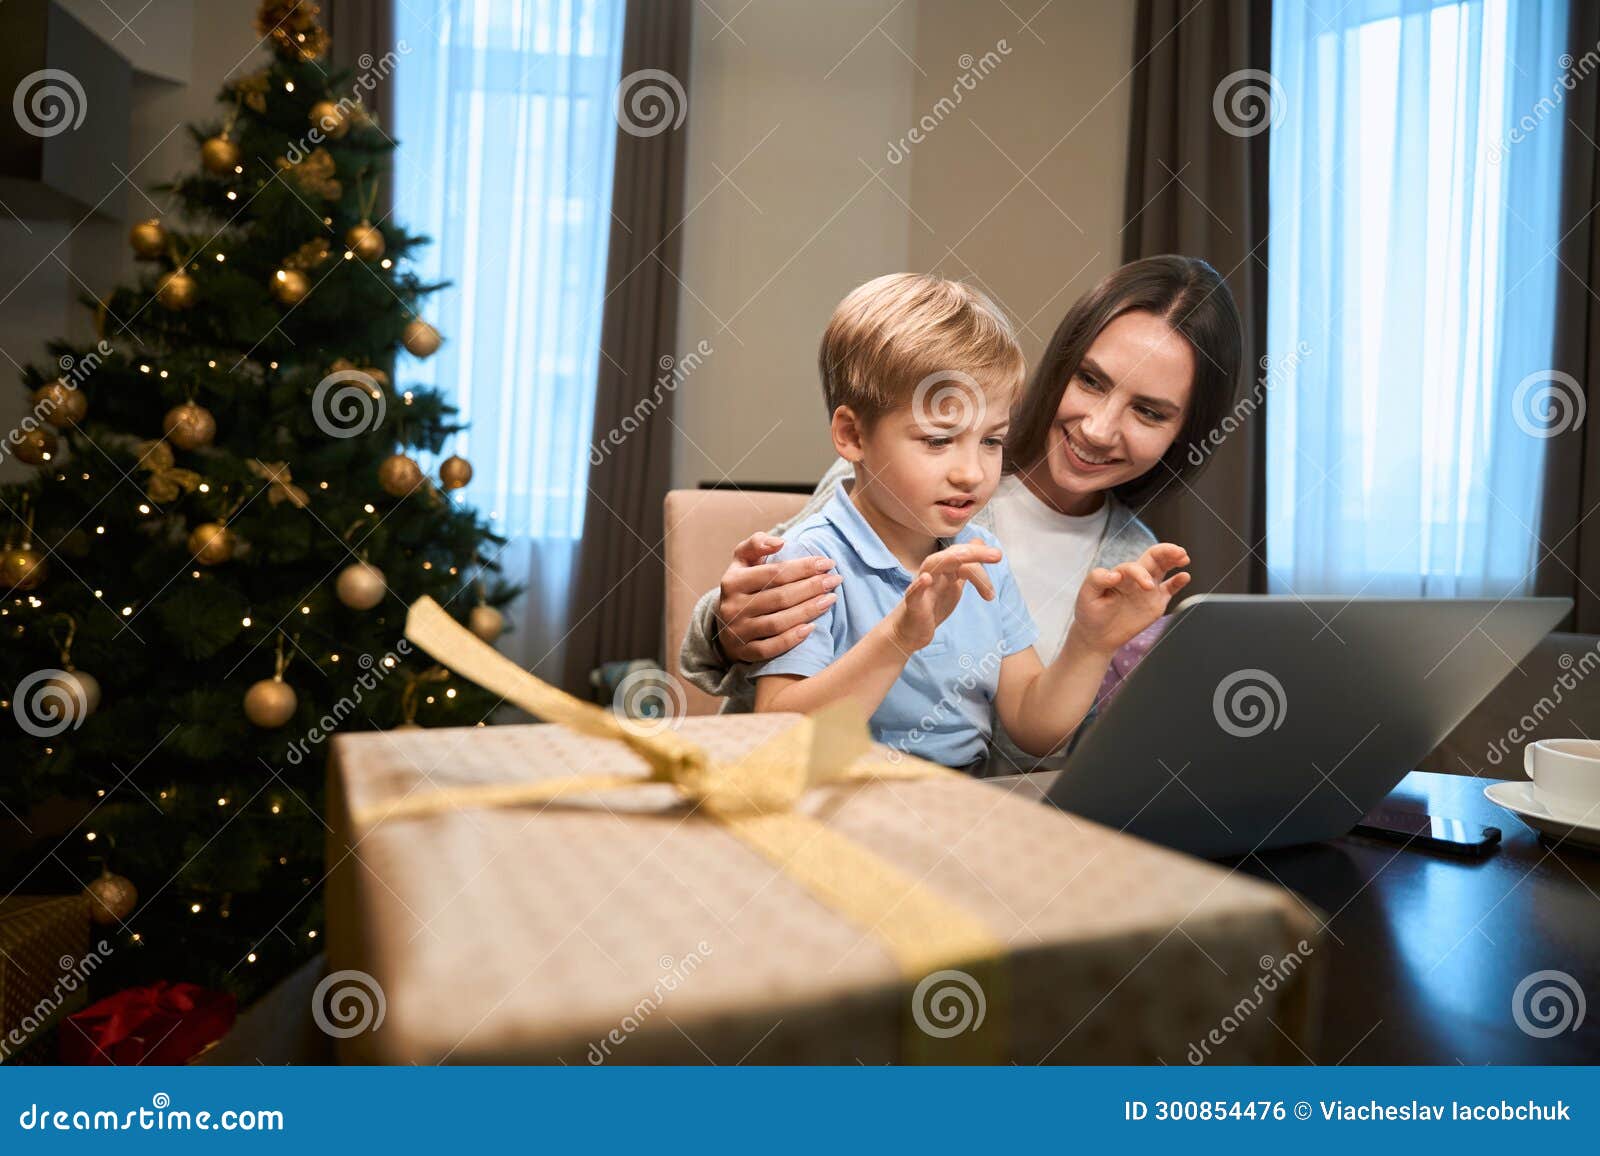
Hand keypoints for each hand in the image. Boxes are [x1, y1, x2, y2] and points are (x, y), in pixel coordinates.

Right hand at [715, 533, 841, 661]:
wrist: (725, 625)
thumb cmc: (744, 587)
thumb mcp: (742, 562)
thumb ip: (756, 544)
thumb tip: (780, 543)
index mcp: (732, 581)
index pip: (774, 573)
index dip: (803, 567)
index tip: (827, 562)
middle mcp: (732, 607)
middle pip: (780, 597)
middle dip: (812, 587)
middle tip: (835, 580)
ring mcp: (738, 631)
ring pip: (778, 623)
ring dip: (808, 611)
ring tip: (830, 599)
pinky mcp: (744, 652)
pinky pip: (771, 648)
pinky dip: (792, 639)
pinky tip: (812, 628)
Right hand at [885, 541, 1001, 651]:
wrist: (911, 631)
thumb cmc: (932, 605)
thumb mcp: (954, 583)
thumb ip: (967, 565)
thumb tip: (979, 542)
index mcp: (944, 569)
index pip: (963, 554)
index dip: (980, 554)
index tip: (998, 557)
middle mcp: (932, 572)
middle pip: (951, 555)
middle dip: (974, 553)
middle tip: (997, 555)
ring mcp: (922, 587)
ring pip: (933, 565)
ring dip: (952, 560)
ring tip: (970, 562)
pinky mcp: (913, 604)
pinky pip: (913, 592)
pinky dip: (918, 585)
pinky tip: (926, 579)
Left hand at [1070, 542, 1189, 656]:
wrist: (1097, 635)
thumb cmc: (1090, 613)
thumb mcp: (1086, 596)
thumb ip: (1096, 580)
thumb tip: (1114, 574)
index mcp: (1120, 575)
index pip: (1134, 567)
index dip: (1141, 573)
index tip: (1147, 585)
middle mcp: (1135, 579)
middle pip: (1153, 558)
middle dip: (1166, 552)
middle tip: (1178, 552)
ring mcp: (1147, 590)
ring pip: (1163, 569)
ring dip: (1174, 560)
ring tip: (1184, 556)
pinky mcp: (1156, 602)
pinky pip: (1170, 589)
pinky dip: (1178, 582)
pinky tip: (1185, 576)